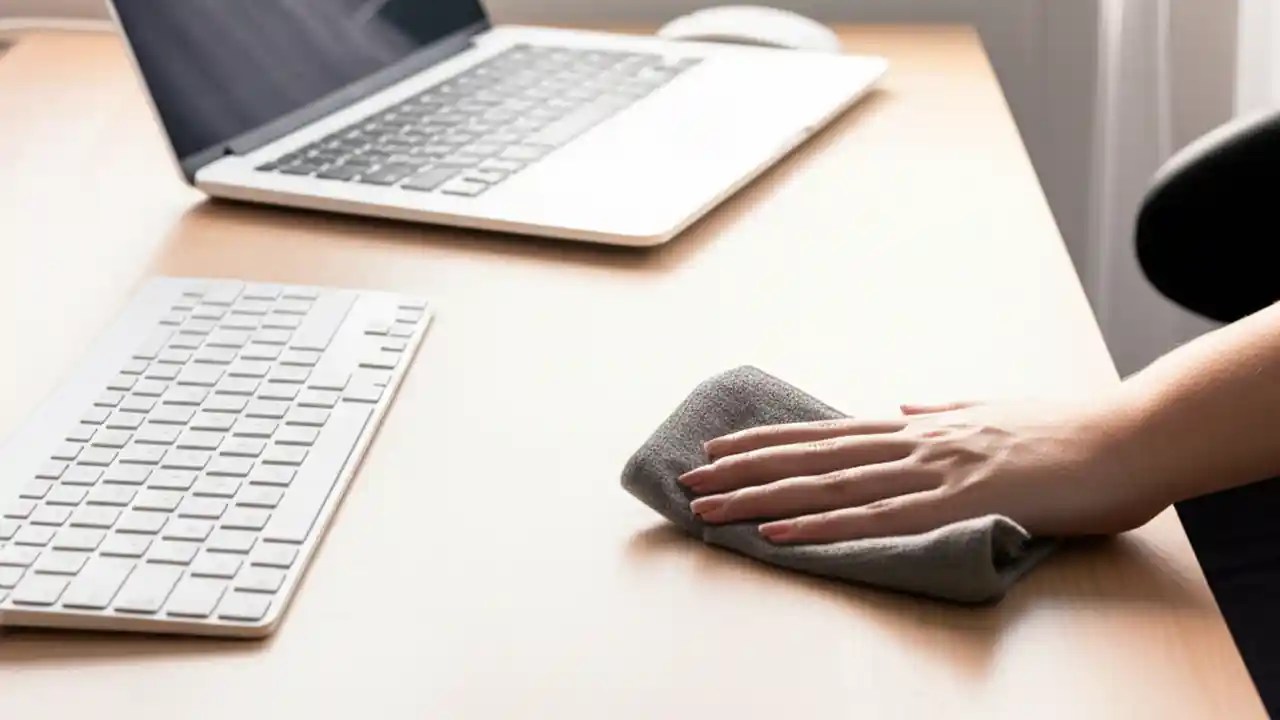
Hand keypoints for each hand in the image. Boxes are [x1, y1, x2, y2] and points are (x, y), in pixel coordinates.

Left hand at [679, 399, 1165, 543]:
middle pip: (811, 458)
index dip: (769, 442)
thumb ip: (944, 412)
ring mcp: (932, 471)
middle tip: (688, 480)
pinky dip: (823, 529)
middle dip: (744, 471)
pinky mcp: (958, 504)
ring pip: (829, 487)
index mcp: (922, 427)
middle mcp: (914, 442)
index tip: (722, 448)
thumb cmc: (1069, 433)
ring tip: (710, 508)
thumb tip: (905, 405)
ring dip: (763, 499)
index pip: (827, 435)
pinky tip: (780, 537)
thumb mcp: (994, 412)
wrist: (1130, 435)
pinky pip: (876, 521)